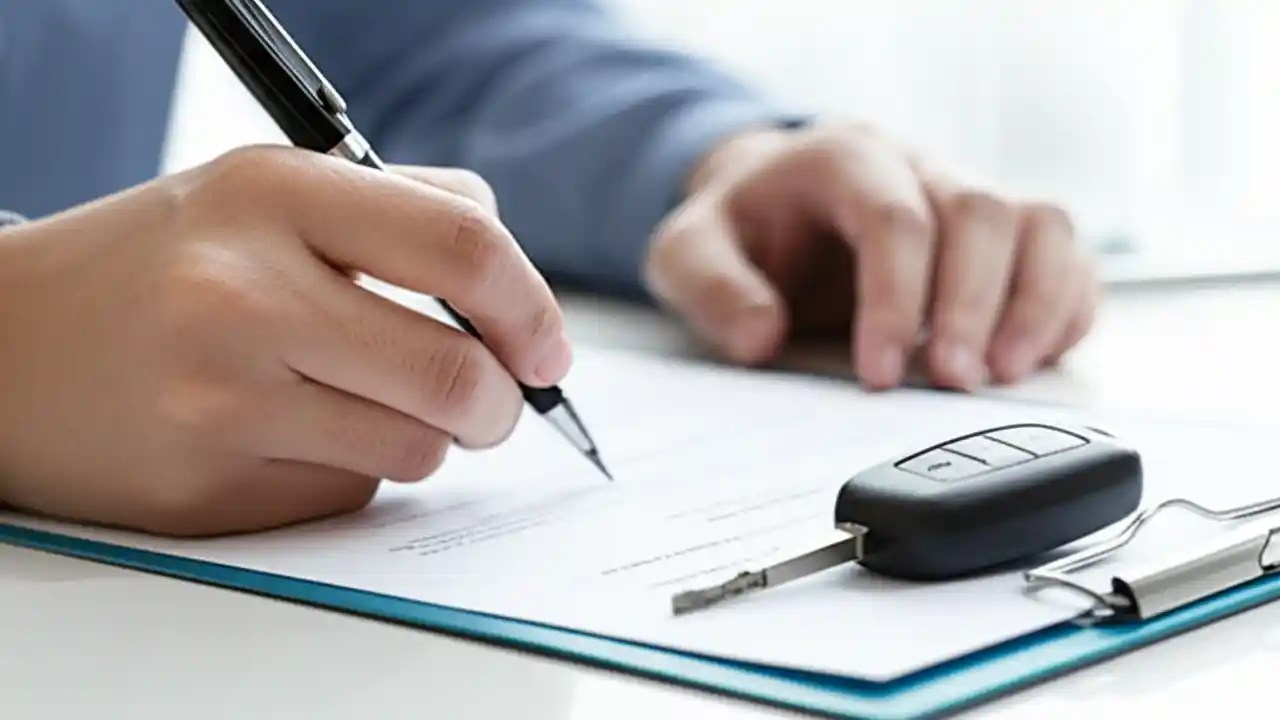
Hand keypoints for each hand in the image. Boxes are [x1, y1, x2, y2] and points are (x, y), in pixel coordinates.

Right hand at [0, 147, 569, 535]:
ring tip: (364, 402)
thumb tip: (521, 300)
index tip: (548, 348)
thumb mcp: (269, 194)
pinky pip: (350, 492)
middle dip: (503, 403)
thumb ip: (405, 215)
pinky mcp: (209, 490)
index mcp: (272, 192)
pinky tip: (291, 434)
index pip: (464, 243)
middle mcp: (242, 293)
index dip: (532, 306)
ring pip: (416, 449)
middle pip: (457, 372)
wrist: (7, 349)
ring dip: (426, 437)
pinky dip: (352, 467)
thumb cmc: (164, 265)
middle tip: (495, 402)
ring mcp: (219, 400)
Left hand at [644, 123, 1098, 390]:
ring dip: (1036, 304)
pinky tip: (1032, 360)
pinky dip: (1062, 307)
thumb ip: (711, 288)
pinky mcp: (998, 236)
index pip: (892, 217)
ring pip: (1039, 224)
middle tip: (952, 382)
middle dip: (973, 304)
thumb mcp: (688, 253)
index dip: (895, 298)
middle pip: (981, 213)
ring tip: (1005, 375)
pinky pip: (1060, 257)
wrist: (768, 206)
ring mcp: (964, 195)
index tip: (881, 372)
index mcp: (842, 158)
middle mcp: (917, 165)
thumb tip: (761, 337)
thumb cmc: (739, 231)